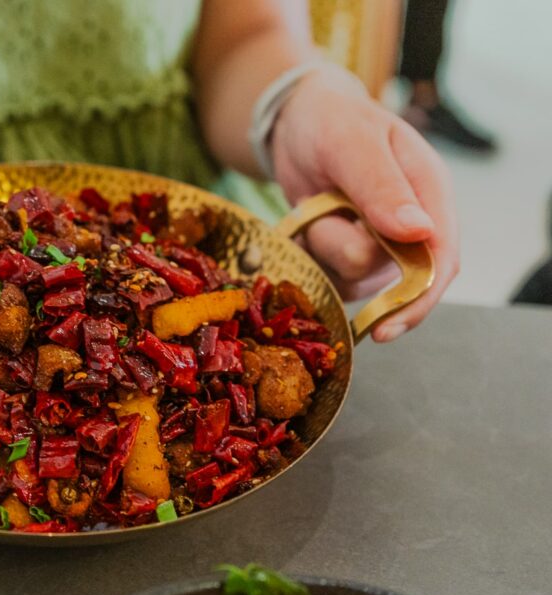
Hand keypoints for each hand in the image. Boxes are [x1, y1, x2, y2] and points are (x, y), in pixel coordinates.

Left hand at [271, 67, 458, 341]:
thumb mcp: (351, 142)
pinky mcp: (351, 256)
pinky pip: (328, 274)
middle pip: (387, 276)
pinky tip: (307, 221)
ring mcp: (382, 245)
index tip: (385, 328)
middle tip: (321, 206)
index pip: (441, 261)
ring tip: (315, 204)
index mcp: (430, 192)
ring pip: (350, 278)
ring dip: (320, 246)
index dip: (418, 301)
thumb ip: (381, 185)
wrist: (297, 123)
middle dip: (342, 251)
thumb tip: (419, 232)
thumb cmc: (331, 121)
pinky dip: (309, 252)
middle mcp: (413, 226)